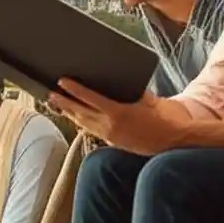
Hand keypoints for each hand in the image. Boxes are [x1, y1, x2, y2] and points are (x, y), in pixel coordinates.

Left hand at [46, 81, 174, 154]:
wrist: (173, 141)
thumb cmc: (163, 117)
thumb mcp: (147, 98)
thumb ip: (131, 90)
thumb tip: (116, 79)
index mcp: (118, 113)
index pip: (90, 99)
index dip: (74, 90)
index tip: (62, 82)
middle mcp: (111, 126)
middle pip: (81, 113)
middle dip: (64, 104)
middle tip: (50, 95)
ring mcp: (111, 137)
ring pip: (84, 124)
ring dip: (70, 114)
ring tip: (59, 105)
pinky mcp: (113, 143)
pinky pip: (93, 131)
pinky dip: (83, 123)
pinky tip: (77, 117)